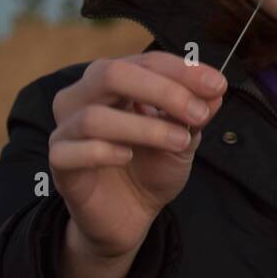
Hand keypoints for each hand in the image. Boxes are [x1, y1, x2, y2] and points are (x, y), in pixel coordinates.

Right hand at [48, 52, 225, 258]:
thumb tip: (214, 90)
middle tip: (198, 113)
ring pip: (94, 116)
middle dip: (162, 90)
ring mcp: (67, 128)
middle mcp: (84, 96)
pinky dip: (104, 151)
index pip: (146, 62)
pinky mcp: (59, 162)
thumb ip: (195, 113)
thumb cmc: (153, 167)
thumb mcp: (183, 138)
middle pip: (112, 73)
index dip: (183, 70)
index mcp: (115, 81)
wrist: (131, 215)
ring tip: (180, 142)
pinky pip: (72, 150)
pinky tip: (127, 157)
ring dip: (145, 128)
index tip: (217, 85)